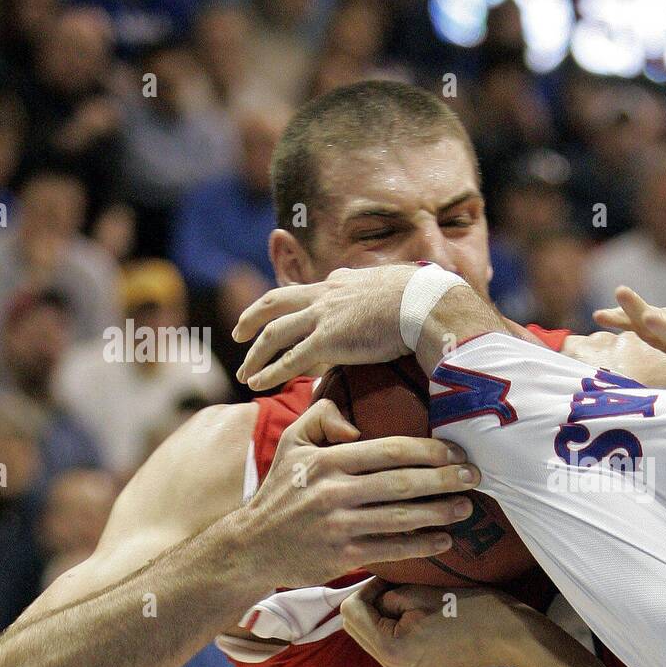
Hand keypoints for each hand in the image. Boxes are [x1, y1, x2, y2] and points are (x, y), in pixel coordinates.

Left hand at [233, 264, 420, 390]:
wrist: (427, 303)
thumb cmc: (426, 297)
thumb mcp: (402, 284)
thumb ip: (393, 290)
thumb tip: (410, 288)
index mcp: (343, 282)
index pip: (309, 293)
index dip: (295, 307)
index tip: (285, 318)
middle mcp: (326, 294)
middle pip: (276, 303)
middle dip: (252, 318)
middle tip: (238, 333)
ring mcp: (323, 317)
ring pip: (275, 334)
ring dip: (255, 355)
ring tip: (245, 373)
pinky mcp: (327, 340)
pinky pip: (289, 360)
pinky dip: (269, 372)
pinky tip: (256, 384)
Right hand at [238, 398, 481, 588]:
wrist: (251, 546)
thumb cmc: (280, 491)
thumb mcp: (291, 443)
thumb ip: (321, 417)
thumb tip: (355, 425)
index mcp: (327, 460)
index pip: (390, 450)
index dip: (429, 450)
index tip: (456, 451)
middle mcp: (334, 491)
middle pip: (402, 482)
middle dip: (444, 478)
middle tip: (474, 475)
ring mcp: (339, 525)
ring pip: (401, 517)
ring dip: (440, 512)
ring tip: (467, 506)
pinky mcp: (343, 556)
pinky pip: (391, 548)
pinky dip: (421, 545)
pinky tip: (445, 540)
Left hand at [341, 581, 534, 666]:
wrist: (511, 637)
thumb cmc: (472, 609)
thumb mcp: (422, 593)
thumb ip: (387, 597)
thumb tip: (373, 599)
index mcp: (392, 650)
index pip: (352, 613)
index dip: (365, 590)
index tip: (387, 579)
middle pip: (357, 633)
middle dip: (369, 607)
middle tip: (392, 588)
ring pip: (374, 645)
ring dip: (382, 622)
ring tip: (408, 604)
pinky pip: (394, 655)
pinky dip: (397, 636)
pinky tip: (420, 624)